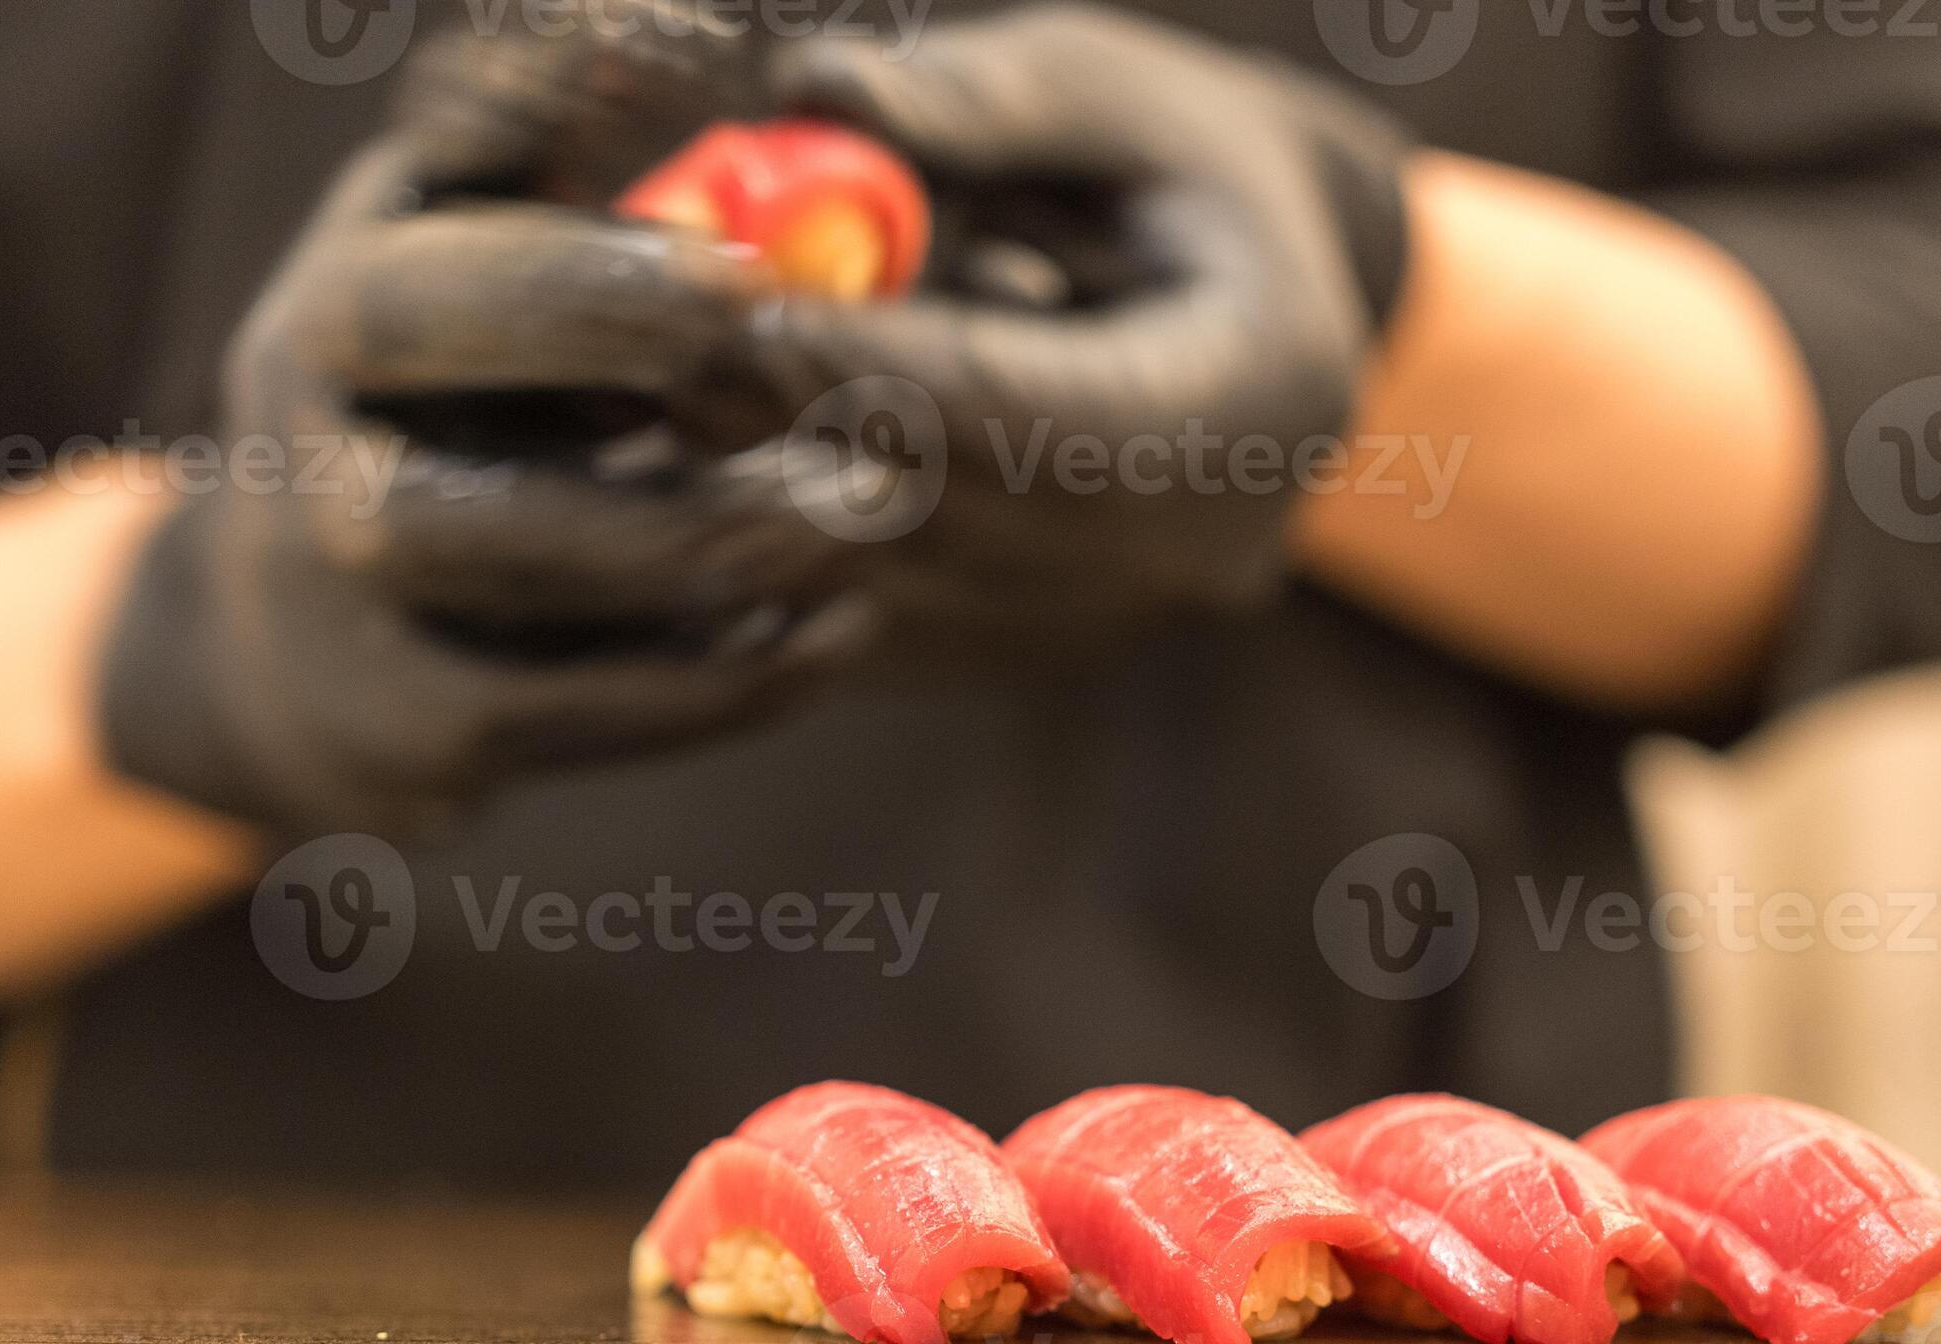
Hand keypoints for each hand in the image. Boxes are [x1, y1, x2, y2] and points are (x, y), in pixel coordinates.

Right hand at [100, 8, 872, 844]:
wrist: (303, 644)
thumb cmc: (455, 403)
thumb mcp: (470, 250)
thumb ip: (553, 146)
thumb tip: (664, 35)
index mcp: (343, 308)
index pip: (440, 279)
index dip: (591, 275)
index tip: (754, 276)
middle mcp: (310, 450)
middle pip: (462, 412)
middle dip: (659, 397)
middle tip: (825, 386)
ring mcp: (352, 600)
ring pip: (534, 566)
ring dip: (714, 541)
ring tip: (865, 513)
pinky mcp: (418, 731)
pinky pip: (585, 708)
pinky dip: (723, 679)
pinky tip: (834, 635)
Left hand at [722, 4, 1411, 640]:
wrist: (1246, 305)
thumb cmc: (1173, 169)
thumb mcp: (1106, 92)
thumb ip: (974, 98)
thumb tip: (816, 92)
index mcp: (1262, 389)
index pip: (1046, 416)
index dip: (885, 373)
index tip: (753, 313)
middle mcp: (1202, 545)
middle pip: (962, 521)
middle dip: (804, 433)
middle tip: (678, 359)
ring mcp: (1117, 621)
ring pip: (904, 592)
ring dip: (774, 498)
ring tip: (694, 395)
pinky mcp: (1030, 656)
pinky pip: (880, 631)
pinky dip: (787, 555)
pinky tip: (730, 463)